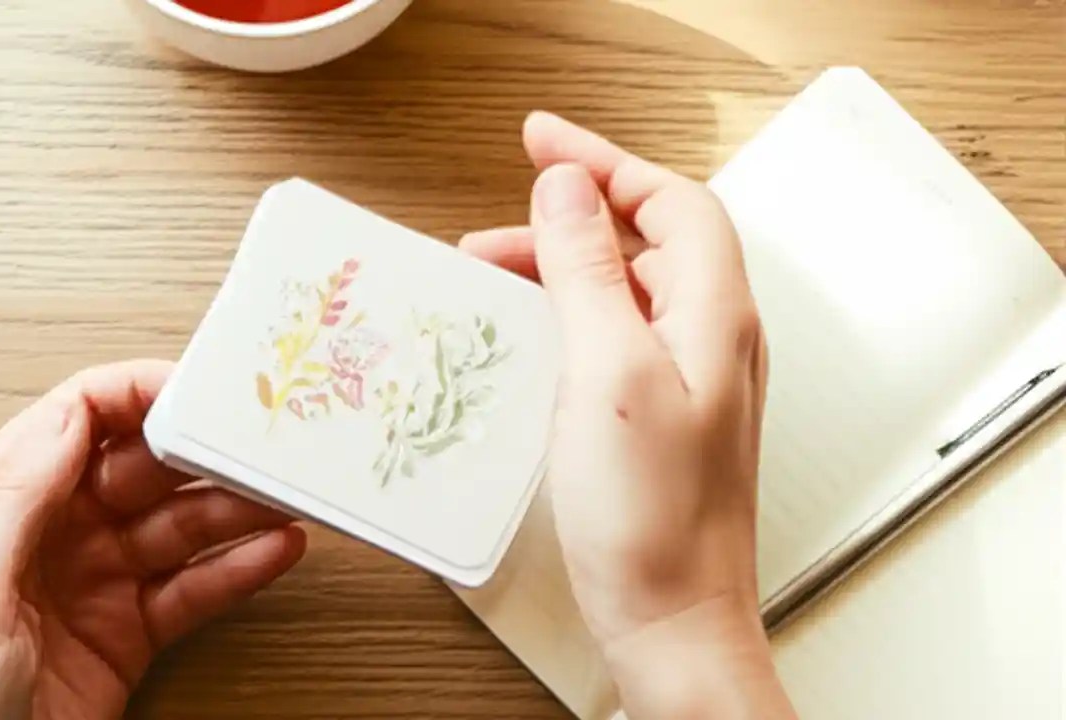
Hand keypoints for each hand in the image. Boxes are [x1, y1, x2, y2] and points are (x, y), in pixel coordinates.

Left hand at [0, 360, 305, 719]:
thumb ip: (16, 497)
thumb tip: (68, 414)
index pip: (75, 420)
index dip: (137, 394)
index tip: (194, 391)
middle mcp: (53, 532)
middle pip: (141, 469)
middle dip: (201, 454)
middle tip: (256, 447)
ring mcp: (98, 579)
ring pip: (179, 524)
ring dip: (234, 508)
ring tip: (282, 498)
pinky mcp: (134, 629)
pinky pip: (195, 585)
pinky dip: (239, 568)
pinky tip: (274, 550)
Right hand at [462, 113, 793, 717]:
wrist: (673, 621)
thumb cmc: (651, 519)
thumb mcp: (606, 372)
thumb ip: (587, 272)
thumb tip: (568, 191)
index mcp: (714, 314)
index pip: (671, 200)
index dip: (606, 162)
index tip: (543, 142)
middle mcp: (712, 338)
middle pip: (646, 241)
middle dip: (569, 220)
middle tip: (496, 224)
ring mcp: (690, 379)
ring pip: (625, 289)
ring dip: (561, 269)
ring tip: (492, 277)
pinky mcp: (662, 415)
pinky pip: (615, 335)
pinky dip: (567, 316)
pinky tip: (526, 336)